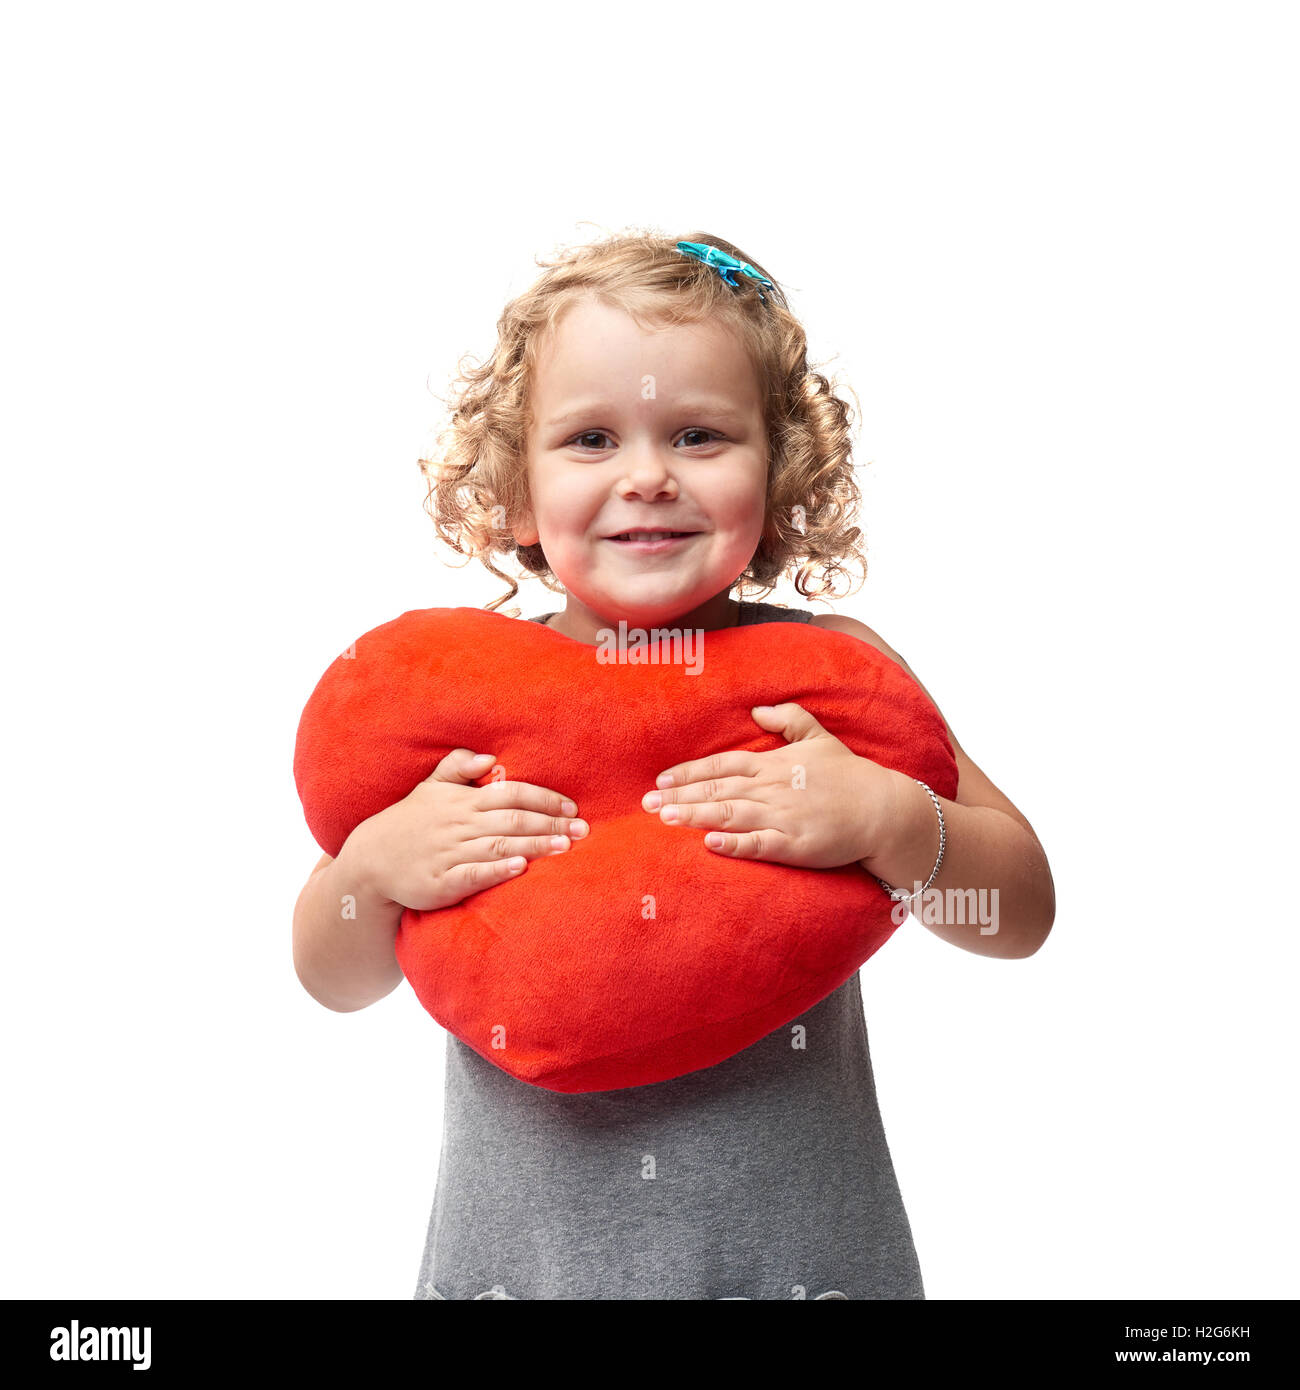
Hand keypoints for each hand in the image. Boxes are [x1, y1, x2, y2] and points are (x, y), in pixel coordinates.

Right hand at [340, 748, 586, 911]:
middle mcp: (458, 825)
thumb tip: (489, 757)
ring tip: (564, 847)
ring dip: (534, 846)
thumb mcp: (429, 787)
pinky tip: (521, 868)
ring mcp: (449, 854)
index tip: (571, 807)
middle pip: (512, 820)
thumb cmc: (409, 822)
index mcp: (460, 801)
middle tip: (582, 829)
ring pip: (498, 846)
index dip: (543, 799)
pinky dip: (498, 871)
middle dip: (550, 823)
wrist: (370, 861)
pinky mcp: (440, 883)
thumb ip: (457, 768)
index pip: (510, 794)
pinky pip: (473, 875)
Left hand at [641, 702, 901, 869]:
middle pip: (716, 790)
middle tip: (645, 804)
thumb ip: (788, 718)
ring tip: (664, 819)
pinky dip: (733, 844)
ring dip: (695, 816)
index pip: (720, 765)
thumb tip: (758, 708)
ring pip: (729, 815)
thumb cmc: (850, 774)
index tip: (660, 781)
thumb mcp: (819, 736)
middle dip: (678, 796)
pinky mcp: (794, 845)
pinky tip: (709, 844)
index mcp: (772, 764)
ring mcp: (782, 817)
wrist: (882, 809)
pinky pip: (758, 844)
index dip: (688, 773)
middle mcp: (771, 788)